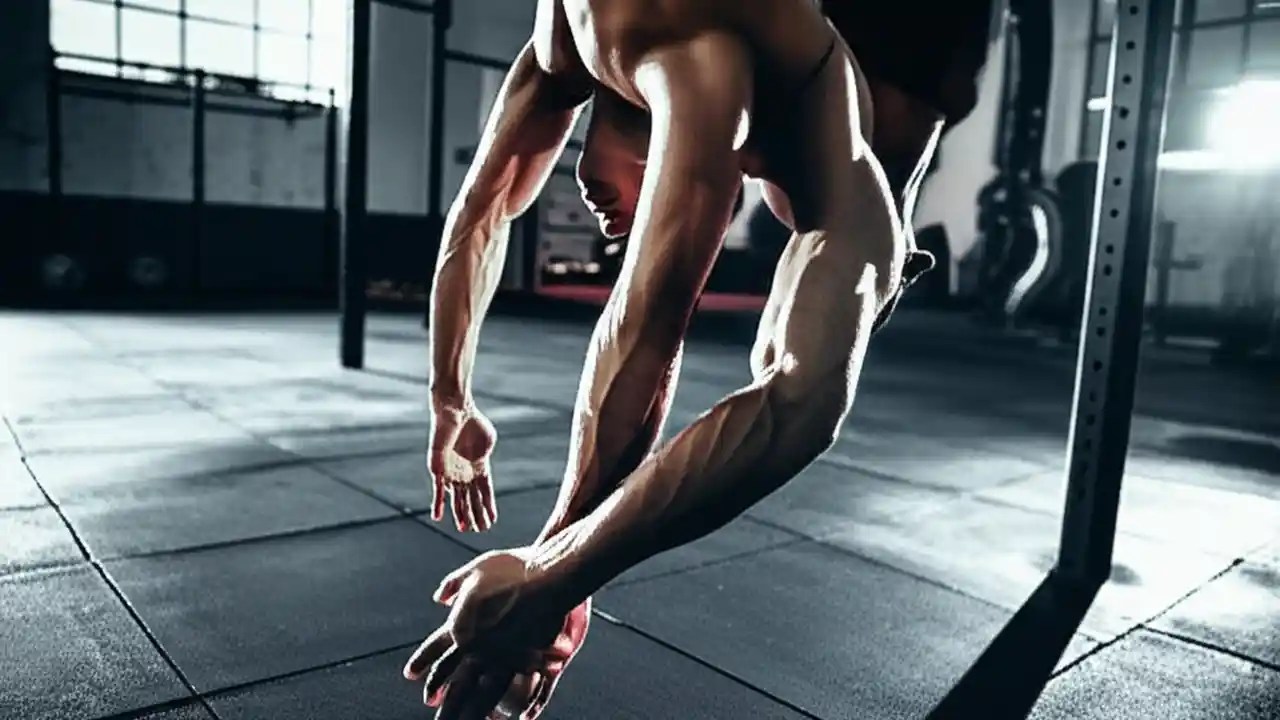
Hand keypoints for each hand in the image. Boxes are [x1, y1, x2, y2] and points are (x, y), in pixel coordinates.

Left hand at [403, 551, 589, 718]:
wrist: (549, 577)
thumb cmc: (513, 570)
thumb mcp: (475, 569)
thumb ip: (454, 585)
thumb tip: (439, 597)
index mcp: (461, 624)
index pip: (435, 649)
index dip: (421, 663)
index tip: (410, 675)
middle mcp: (478, 646)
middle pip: (455, 681)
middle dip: (442, 700)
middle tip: (432, 713)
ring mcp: (502, 656)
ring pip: (479, 692)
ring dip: (468, 712)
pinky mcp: (524, 660)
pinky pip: (511, 690)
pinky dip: (504, 704)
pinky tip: (502, 717)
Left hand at [429, 400, 497, 531]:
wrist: (455, 412)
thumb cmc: (474, 423)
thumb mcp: (489, 440)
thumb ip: (487, 456)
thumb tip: (483, 466)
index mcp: (479, 466)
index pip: (485, 491)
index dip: (489, 506)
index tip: (493, 520)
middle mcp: (464, 472)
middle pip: (471, 498)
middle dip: (476, 515)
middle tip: (481, 530)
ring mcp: (451, 472)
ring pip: (457, 498)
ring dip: (460, 514)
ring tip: (465, 529)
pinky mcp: (438, 469)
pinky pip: (438, 489)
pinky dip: (438, 503)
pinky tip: (438, 517)